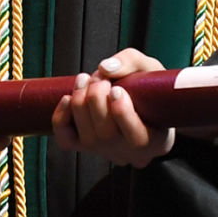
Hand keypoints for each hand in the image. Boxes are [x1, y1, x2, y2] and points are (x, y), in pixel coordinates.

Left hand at [51, 48, 174, 168]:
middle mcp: (130, 154)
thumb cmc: (149, 87)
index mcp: (156, 141)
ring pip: (87, 137)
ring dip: (80, 102)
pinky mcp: (84, 147)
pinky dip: (61, 118)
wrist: (139, 100)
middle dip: (96, 98)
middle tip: (100, 77)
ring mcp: (106, 153)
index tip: (116, 89)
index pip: (137, 138)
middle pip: (106, 135)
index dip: (122, 113)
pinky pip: (66, 140)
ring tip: (86, 79)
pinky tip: (68, 98)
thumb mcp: (151, 69)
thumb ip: (132, 63)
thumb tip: (105, 68)